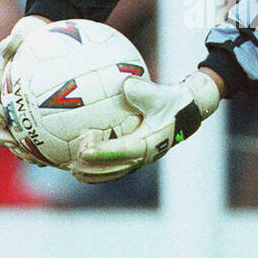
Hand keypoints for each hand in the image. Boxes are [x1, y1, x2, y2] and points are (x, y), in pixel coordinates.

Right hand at [0, 15, 48, 164]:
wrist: (38, 49)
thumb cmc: (29, 41)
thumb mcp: (22, 36)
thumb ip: (16, 39)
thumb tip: (16, 37)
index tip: (1, 116)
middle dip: (5, 139)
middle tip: (17, 146)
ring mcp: (12, 115)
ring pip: (12, 139)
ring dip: (22, 151)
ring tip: (38, 160)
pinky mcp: (27, 122)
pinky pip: (30, 141)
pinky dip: (39, 151)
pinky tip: (55, 160)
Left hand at [68, 70, 221, 182]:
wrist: (185, 112)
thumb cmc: (170, 102)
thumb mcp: (159, 95)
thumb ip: (142, 91)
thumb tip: (124, 84)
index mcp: (148, 143)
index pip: (121, 150)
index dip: (101, 152)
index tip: (83, 151)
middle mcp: (144, 155)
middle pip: (114, 167)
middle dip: (93, 168)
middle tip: (72, 164)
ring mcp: (141, 159)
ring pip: (114, 171)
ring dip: (93, 173)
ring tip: (73, 171)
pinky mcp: (137, 158)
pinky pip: (116, 168)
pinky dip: (99, 170)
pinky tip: (83, 168)